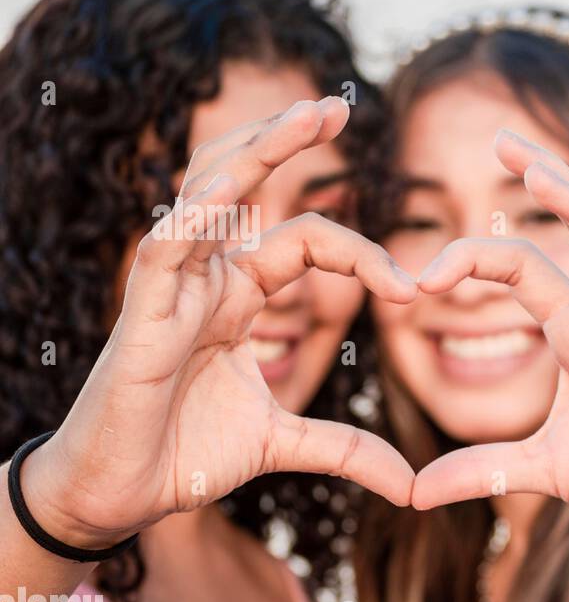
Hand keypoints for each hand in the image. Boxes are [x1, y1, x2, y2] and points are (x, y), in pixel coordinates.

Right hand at [21, 98, 417, 548]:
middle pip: (246, 187)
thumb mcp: (283, 445)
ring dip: (253, 152)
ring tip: (303, 116)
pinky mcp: (142, 318)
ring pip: (207, 197)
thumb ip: (348, 450)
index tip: (414, 290)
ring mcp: (173, 291)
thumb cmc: (186, 456)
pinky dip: (193, 220)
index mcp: (241, 297)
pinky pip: (165, 252)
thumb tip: (413, 487)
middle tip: (338, 105)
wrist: (122, 496)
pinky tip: (227, 194)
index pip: (306, 241)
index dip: (363, 254)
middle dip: (287, 142)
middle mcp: (207, 279)